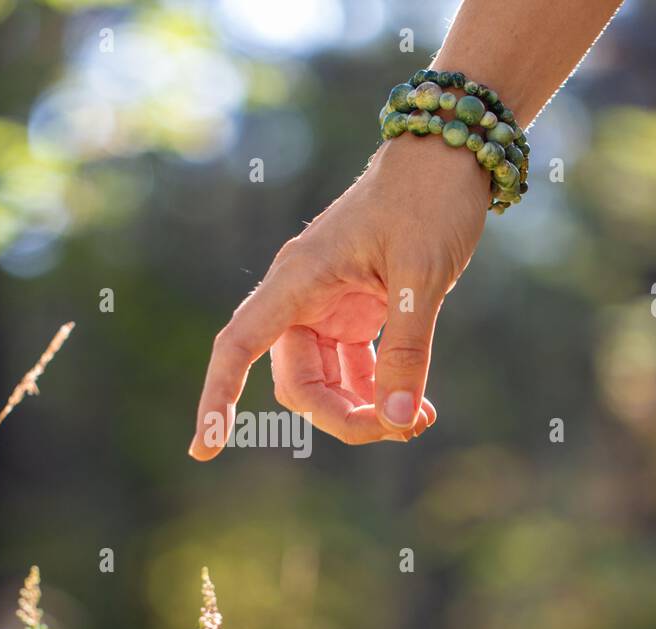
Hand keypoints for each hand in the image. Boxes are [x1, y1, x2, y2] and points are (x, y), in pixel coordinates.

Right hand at [189, 134, 489, 459]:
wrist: (452, 154)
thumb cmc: (430, 201)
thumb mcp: (424, 278)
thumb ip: (408, 353)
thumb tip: (395, 422)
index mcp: (298, 279)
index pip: (238, 346)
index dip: (217, 397)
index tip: (204, 448)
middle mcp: (301, 295)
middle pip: (298, 382)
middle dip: (343, 417)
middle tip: (402, 431)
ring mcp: (327, 305)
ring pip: (326, 382)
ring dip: (364, 410)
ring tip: (418, 422)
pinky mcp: (355, 311)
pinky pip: (352, 368)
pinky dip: (379, 390)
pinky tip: (415, 406)